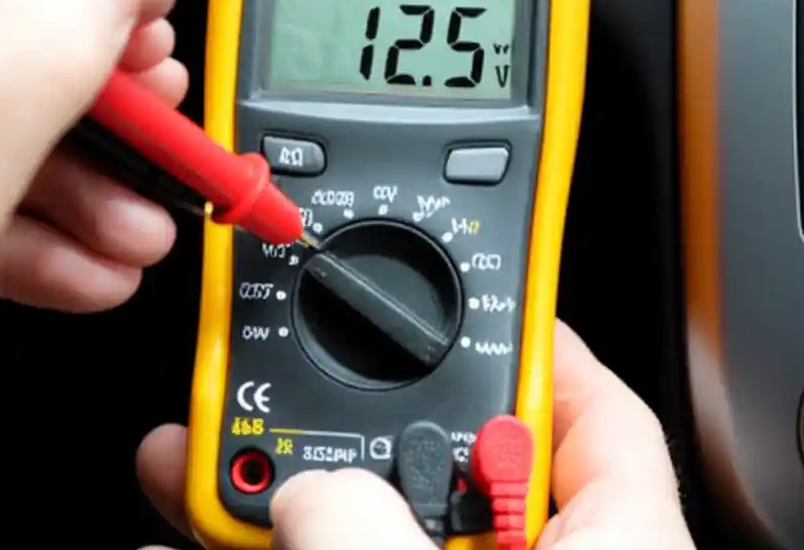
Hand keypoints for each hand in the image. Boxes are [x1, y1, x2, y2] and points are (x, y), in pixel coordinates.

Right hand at [136, 321, 696, 548]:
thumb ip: (381, 534)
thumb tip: (312, 489)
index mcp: (605, 549)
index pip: (592, 408)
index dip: (532, 333)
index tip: (463, 281)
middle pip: (444, 448)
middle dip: (354, 398)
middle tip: (287, 349)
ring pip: (360, 516)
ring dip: (280, 472)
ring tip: (205, 430)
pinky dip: (259, 539)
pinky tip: (198, 507)